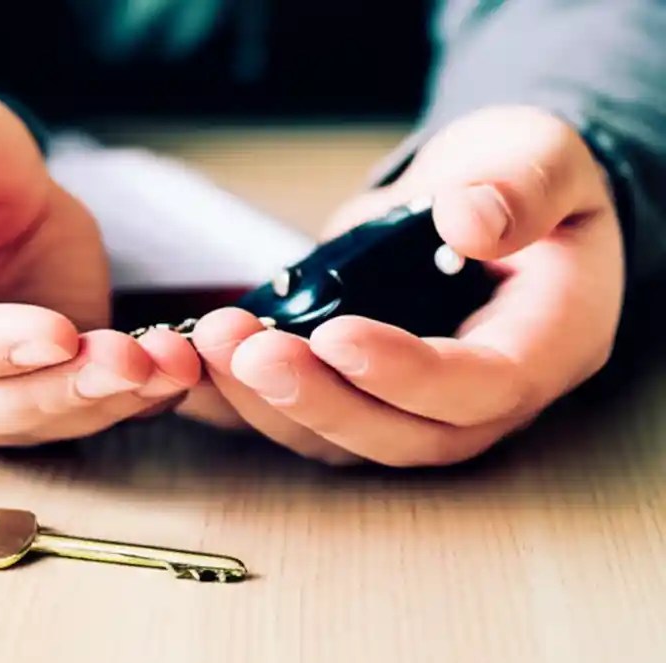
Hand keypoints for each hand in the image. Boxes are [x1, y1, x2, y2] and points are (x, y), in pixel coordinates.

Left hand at [177, 106, 623, 465]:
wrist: (479, 199)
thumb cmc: (520, 177)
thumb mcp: (540, 156)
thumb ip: (521, 187)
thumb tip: (470, 221)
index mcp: (545, 346)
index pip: (478, 386)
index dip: (405, 372)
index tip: (336, 334)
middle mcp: (478, 400)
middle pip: (400, 436)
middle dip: (317, 399)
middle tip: (247, 349)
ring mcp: (411, 407)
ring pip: (338, 439)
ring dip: (266, 401)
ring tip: (210, 343)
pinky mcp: (353, 395)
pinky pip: (295, 417)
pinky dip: (237, 402)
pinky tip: (184, 367)